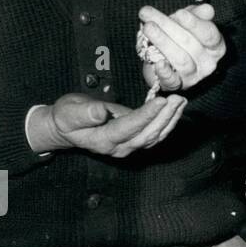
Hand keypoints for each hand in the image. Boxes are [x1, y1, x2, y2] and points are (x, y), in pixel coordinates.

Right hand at [30, 92, 187, 157]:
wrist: (65, 128)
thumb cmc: (65, 118)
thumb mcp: (67, 113)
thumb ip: (83, 114)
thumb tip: (101, 112)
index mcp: (102, 141)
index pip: (128, 129)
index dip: (145, 116)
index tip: (160, 101)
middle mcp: (118, 148)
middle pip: (146, 135)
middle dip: (164, 117)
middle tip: (177, 99)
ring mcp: (128, 146)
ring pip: (153, 137)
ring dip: (170, 120)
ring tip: (181, 102)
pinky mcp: (134, 140)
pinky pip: (154, 135)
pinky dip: (167, 123)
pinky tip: (175, 111)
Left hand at [138, 1, 225, 91]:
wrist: (164, 59)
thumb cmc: (180, 37)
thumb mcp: (189, 21)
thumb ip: (197, 13)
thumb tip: (207, 9)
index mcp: (215, 46)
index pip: (209, 34)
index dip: (194, 23)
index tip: (179, 13)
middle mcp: (208, 63)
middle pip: (189, 43)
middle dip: (168, 26)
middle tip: (149, 14)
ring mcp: (193, 76)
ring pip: (181, 59)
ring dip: (162, 41)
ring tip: (148, 28)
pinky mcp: (177, 85)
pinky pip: (171, 80)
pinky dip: (164, 71)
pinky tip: (158, 62)